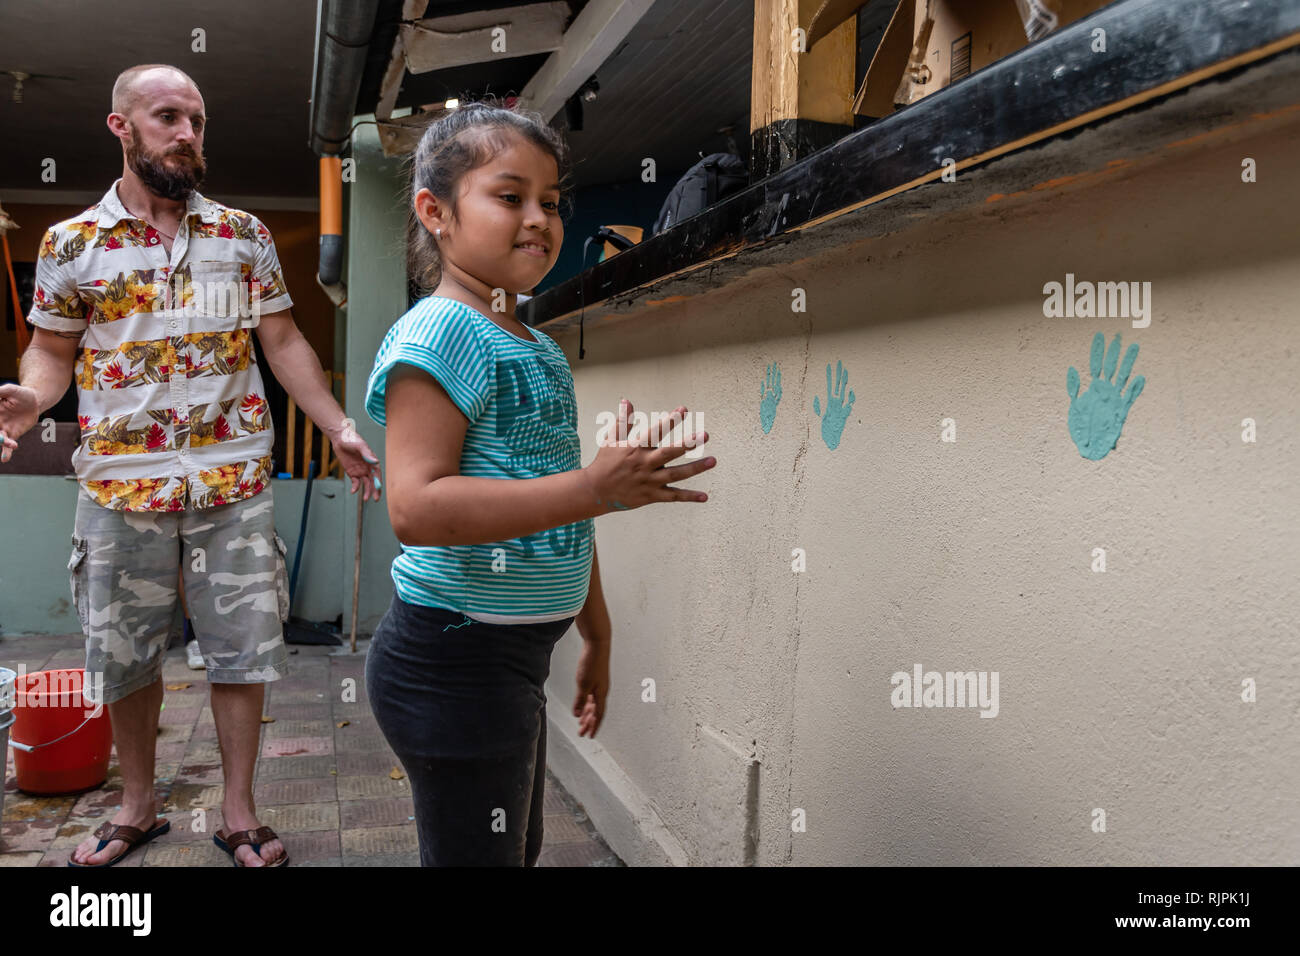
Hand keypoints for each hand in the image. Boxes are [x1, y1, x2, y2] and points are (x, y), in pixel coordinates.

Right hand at [0, 384, 38, 464]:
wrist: (34, 401)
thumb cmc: (20, 393)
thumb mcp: (10, 390)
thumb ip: (0, 392)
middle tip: (0, 437)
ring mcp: (2, 429)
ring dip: (1, 442)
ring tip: (10, 444)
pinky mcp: (13, 435)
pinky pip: (8, 445)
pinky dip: (6, 452)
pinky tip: (5, 458)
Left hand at [328, 417, 381, 500]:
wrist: (340, 438)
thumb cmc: (351, 439)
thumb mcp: (360, 445)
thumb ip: (367, 453)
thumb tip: (375, 461)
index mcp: (372, 461)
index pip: (377, 474)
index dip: (378, 482)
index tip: (378, 489)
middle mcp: (367, 467)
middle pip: (373, 481)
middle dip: (374, 490)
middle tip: (375, 499)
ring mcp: (360, 470)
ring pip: (365, 483)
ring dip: (366, 491)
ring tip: (365, 499)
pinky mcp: (351, 472)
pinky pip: (355, 482)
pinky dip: (355, 487)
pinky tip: (353, 491)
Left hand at [573, 638, 609, 737]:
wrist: (597, 645)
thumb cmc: (592, 663)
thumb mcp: (583, 684)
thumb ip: (580, 700)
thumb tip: (577, 714)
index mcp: (601, 694)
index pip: (599, 715)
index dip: (594, 726)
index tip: (590, 736)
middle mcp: (601, 691)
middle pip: (596, 711)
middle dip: (589, 723)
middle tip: (581, 733)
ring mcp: (599, 685)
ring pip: (593, 704)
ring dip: (586, 714)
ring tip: (580, 722)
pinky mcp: (595, 678)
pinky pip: (591, 696)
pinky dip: (586, 703)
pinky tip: (580, 706)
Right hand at [584, 398, 715, 511]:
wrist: (596, 491)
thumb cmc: (605, 462)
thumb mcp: (611, 439)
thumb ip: (622, 421)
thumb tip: (626, 401)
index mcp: (635, 448)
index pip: (655, 432)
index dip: (669, 420)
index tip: (684, 409)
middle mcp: (644, 464)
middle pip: (668, 453)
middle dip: (687, 444)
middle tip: (705, 435)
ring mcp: (649, 481)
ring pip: (675, 475)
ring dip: (695, 468)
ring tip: (713, 460)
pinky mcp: (651, 496)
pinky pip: (673, 496)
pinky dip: (689, 497)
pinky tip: (705, 496)